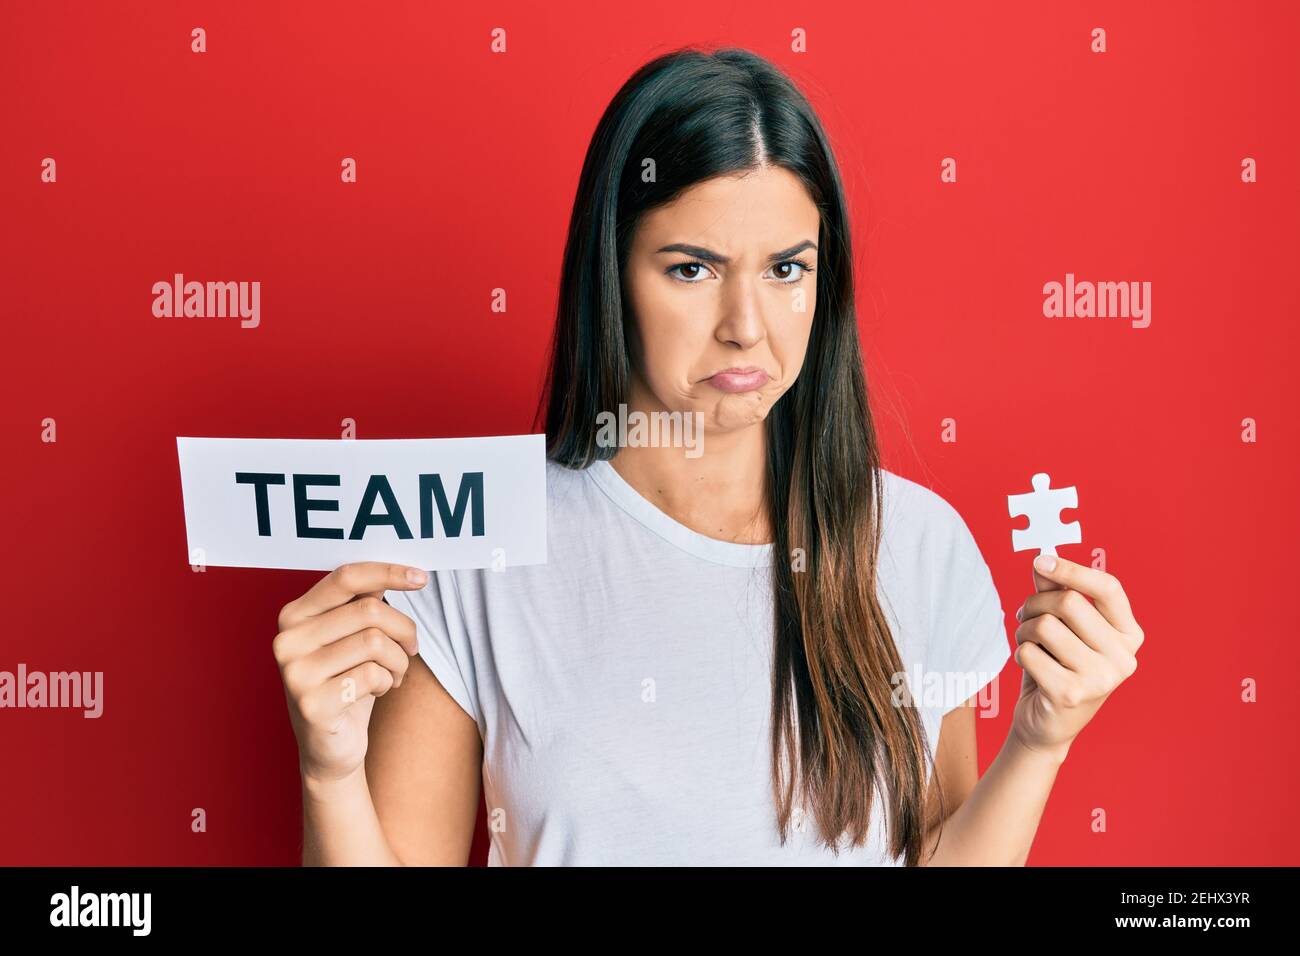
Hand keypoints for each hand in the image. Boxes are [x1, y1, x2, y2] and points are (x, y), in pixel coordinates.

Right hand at [273, 562, 427, 786]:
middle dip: (404, 630)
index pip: (345, 578)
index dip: (387, 572)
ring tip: (394, 674)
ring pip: (375, 642)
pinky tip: (380, 692)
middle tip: (412, 649)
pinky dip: (388, 682)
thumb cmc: (348, 684)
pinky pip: (372, 676)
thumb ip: (363, 603)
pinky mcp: (312, 704)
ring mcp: (295, 673)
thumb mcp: (353, 638)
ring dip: (399, 661)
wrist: (330, 749)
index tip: (421, 578)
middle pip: (370, 611)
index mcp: (294, 615)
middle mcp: (287, 641)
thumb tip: (394, 572)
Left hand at [1010, 554, 1143, 759]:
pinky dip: (1021, 654)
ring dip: (1024, 630)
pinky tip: (1030, 667)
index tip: (1041, 560)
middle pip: (1068, 603)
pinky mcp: (1072, 694)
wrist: (1047, 724)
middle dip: (1035, 604)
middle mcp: (1123, 657)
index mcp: (1128, 634)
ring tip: (1027, 643)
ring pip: (1045, 626)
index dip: (1072, 570)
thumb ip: (1056, 592)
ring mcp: (1102, 678)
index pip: (1108, 588)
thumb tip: (1044, 560)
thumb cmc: (1056, 667)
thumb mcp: (1062, 627)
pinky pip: (1029, 653)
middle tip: (1024, 617)